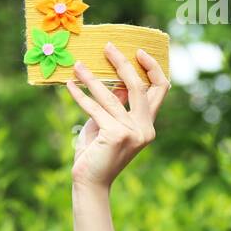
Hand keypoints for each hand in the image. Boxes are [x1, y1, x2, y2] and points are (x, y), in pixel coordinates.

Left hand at [66, 43, 169, 190]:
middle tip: (107, 47)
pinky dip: (80, 95)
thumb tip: (118, 79)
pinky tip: (70, 85)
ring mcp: (132, 133)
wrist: (90, 183)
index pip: (160, 89)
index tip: (139, 51)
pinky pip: (95, 109)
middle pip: (139, 86)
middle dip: (123, 63)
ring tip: (78, 65)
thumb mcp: (108, 124)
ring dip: (92, 78)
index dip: (153, 68)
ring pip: (111, 96)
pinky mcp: (115, 135)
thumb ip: (116, 105)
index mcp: (148, 125)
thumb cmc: (97, 154)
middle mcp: (145, 129)